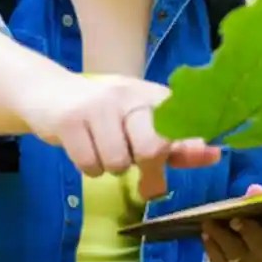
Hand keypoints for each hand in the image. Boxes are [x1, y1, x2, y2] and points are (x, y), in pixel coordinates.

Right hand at [20, 73, 220, 199]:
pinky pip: (89, 164)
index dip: (191, 147)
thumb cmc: (104, 115)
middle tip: (137, 167)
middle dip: (146, 168)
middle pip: (152, 149)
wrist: (47, 93)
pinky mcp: (70, 119)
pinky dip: (88, 168)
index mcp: (153, 96)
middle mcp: (130, 96)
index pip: (183, 123)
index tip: (206, 155)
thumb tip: (215, 154)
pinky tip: (84, 148)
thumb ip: (177, 144)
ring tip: (103, 148)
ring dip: (110, 167)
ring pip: (117, 163)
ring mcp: (99, 105)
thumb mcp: (141, 123)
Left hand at [202, 184, 261, 261]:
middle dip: (247, 230)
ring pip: (235, 252)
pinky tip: (205, 235)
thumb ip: (261, 200)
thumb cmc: (261, 230)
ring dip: (221, 236)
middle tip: (234, 219)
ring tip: (208, 223)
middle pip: (259, 243)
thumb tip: (253, 189)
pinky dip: (212, 248)